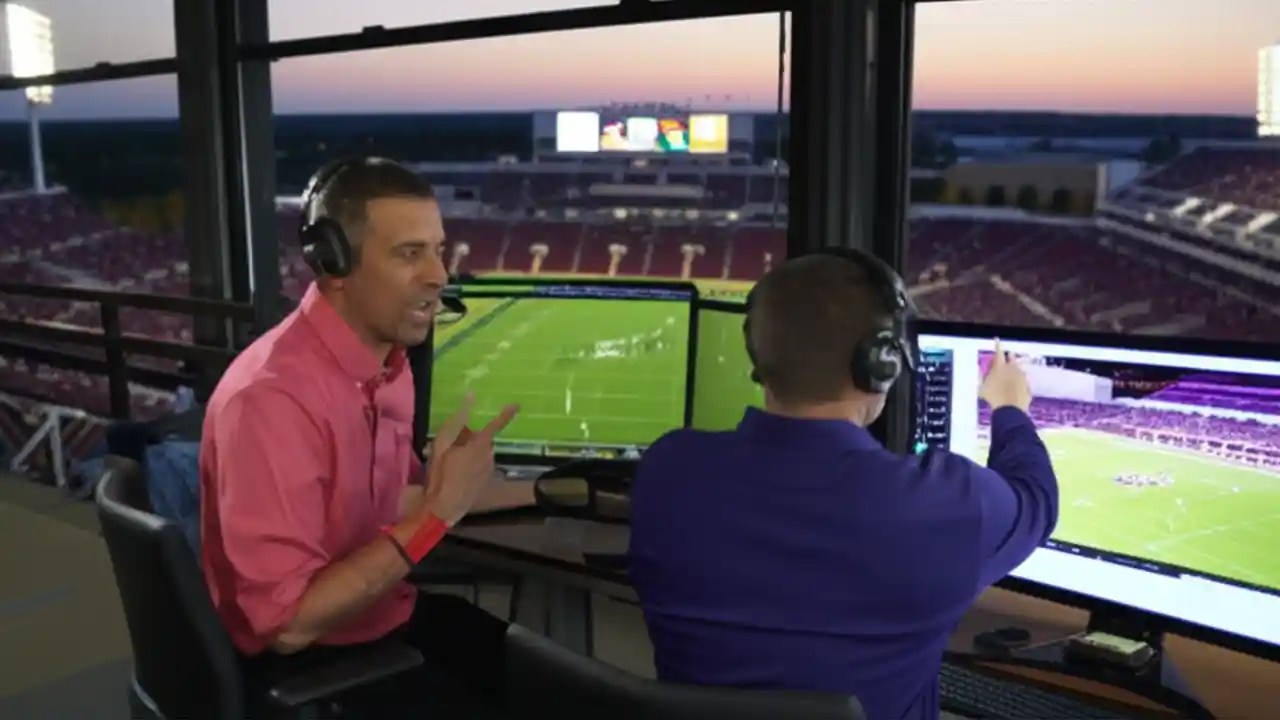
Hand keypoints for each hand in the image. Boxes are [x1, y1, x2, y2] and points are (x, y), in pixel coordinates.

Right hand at [423, 394, 519, 525]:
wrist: (444, 508)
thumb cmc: (441, 475)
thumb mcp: (441, 445)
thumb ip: (456, 421)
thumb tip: (470, 397)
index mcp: (480, 445)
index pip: (496, 425)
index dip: (507, 414)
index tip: (517, 405)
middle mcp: (489, 456)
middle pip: (481, 439)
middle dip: (468, 438)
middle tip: (448, 445)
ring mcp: (488, 470)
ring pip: (480, 452)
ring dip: (469, 452)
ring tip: (449, 461)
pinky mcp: (485, 481)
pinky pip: (479, 465)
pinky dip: (470, 464)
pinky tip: (455, 473)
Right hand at [979, 339, 1031, 412]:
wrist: (1009, 409)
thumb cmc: (992, 397)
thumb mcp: (983, 387)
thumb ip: (984, 377)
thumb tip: (983, 370)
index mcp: (1000, 367)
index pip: (998, 352)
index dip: (998, 345)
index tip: (997, 339)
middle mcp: (1012, 369)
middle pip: (1012, 359)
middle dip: (1009, 356)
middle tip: (1008, 355)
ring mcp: (1022, 377)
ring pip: (1019, 369)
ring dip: (1015, 368)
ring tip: (1013, 371)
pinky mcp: (1027, 386)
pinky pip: (1023, 380)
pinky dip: (1019, 380)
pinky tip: (1016, 385)